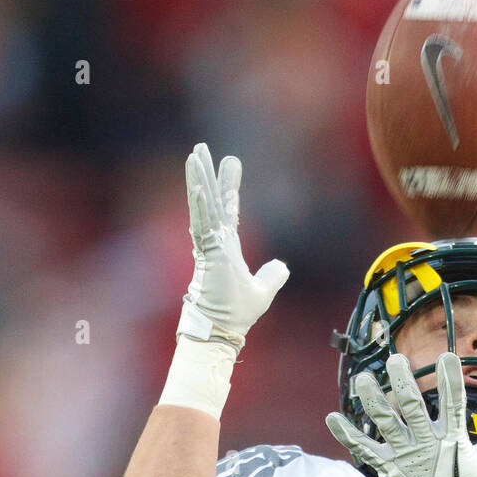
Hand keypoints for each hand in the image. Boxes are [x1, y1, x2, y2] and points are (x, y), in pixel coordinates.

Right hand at [177, 142, 288, 349]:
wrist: (223, 329)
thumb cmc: (236, 315)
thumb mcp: (263, 291)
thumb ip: (272, 276)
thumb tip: (282, 266)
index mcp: (226, 247)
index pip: (227, 211)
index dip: (229, 188)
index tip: (230, 164)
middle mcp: (215, 242)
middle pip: (212, 200)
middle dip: (208, 174)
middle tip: (201, 148)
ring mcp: (209, 246)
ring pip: (203, 206)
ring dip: (199, 180)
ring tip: (194, 154)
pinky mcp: (207, 254)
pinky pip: (202, 224)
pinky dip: (200, 205)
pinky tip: (198, 185)